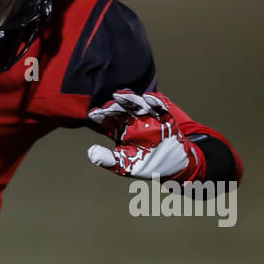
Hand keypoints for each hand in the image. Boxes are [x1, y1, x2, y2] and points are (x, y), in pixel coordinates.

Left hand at [86, 90, 203, 180]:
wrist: (172, 167)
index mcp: (121, 131)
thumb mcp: (125, 166)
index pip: (109, 121)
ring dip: (131, 99)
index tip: (94, 114)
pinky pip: (160, 107)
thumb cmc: (146, 165)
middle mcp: (133, 121)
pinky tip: (148, 97)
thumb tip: (91, 152)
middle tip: (109, 104)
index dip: (101, 116)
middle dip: (115, 106)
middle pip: (122, 109)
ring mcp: (149, 118)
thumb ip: (108, 160)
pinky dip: (155, 102)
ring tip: (121, 96)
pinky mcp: (164, 117)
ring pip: (138, 105)